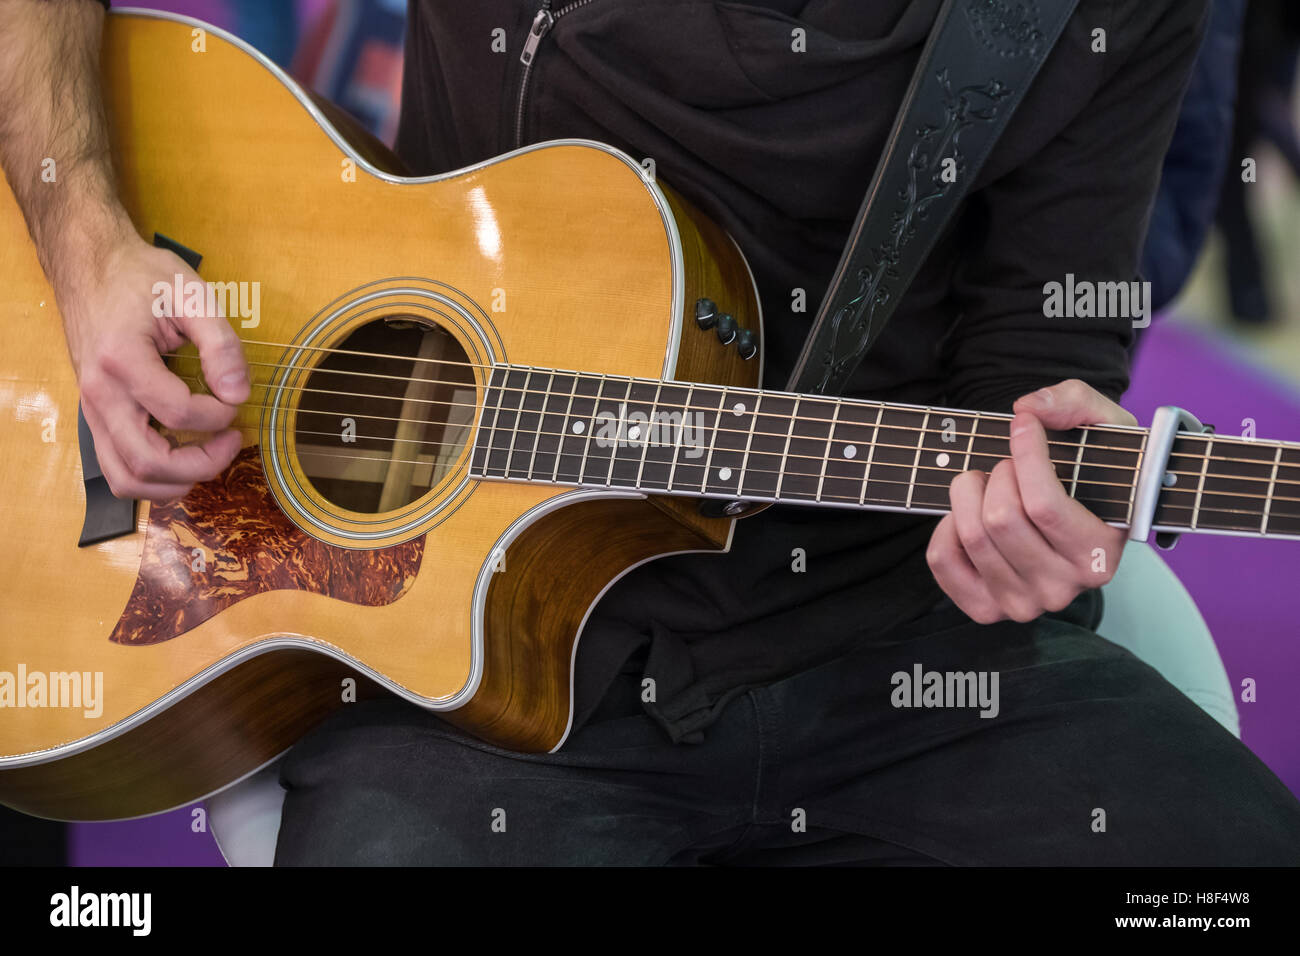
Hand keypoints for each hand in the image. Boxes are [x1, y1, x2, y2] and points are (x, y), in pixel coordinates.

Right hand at [58, 236, 249, 501]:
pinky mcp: (96, 417)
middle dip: (202, 464)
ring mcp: (93, 410)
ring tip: (209, 456)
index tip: (236, 397)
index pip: (178, 412)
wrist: (91, 269)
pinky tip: (184, 458)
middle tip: (232, 441)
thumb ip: (221, 343)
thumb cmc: (141, 278)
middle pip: (148, 462)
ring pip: (127, 479)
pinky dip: (153, 478)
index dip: (219, 414)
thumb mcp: (191, 294)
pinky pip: (118, 468)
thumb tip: (238, 392)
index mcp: (122, 360)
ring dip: (175, 482)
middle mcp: (99, 393)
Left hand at [926, 379, 1136, 623]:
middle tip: (1005, 465)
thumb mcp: (1103, 428)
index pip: (1044, 505)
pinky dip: (945, 527)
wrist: (1072, 516)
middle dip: (996, 474)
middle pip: (1001, 520)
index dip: (1025, 454)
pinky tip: (967, 514)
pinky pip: (943, 559)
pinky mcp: (985, 608)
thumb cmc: (1091, 472)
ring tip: (985, 483)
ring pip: (971, 535)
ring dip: (969, 492)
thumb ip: (1075, 403)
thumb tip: (1029, 409)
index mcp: (1099, 555)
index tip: (1021, 425)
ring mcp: (1022, 604)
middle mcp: (1063, 589)